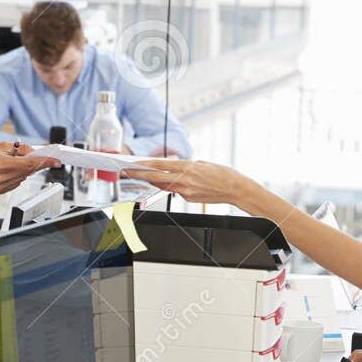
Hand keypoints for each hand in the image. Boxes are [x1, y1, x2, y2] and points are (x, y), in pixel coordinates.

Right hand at [0, 142, 59, 194]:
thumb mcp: (0, 146)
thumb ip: (19, 149)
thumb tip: (33, 152)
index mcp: (4, 165)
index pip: (32, 164)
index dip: (46, 162)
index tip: (56, 162)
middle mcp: (4, 178)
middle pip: (29, 171)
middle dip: (32, 163)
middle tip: (30, 156)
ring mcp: (2, 187)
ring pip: (23, 178)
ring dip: (22, 169)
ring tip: (8, 162)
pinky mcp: (0, 191)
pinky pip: (15, 183)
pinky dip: (15, 176)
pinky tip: (4, 171)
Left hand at [125, 158, 257, 206]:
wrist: (235, 189)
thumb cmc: (222, 173)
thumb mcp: (201, 163)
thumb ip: (184, 164)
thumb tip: (171, 164)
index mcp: (187, 168)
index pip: (160, 166)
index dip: (144, 165)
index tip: (133, 163)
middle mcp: (184, 180)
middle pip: (156, 178)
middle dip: (139, 174)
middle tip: (127, 171)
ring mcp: (186, 191)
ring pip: (163, 185)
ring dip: (151, 180)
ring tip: (140, 175)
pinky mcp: (188, 198)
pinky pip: (175, 191)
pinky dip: (169, 185)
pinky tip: (164, 182)